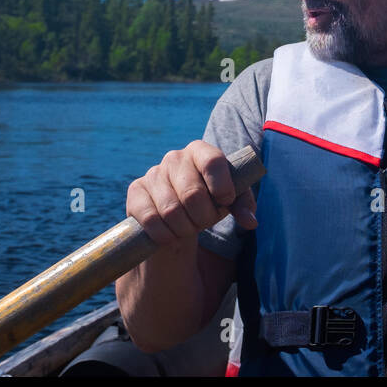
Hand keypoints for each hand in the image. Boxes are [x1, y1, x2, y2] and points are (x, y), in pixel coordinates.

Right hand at [126, 140, 257, 252]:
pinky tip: (171, 234)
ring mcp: (153, 173)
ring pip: (171, 211)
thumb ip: (243, 206)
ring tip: (189, 227)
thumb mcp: (229, 201)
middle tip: (205, 221)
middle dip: (203, 217)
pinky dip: (165, 235)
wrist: (177, 215)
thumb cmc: (209, 201)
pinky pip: (151, 219)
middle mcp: (175, 157)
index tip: (225, 201)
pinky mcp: (136, 192)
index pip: (213, 161)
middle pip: (193, 194)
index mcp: (200, 151)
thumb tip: (250, 222)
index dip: (222, 186)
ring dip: (185, 229)